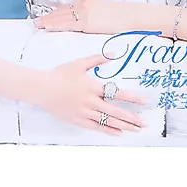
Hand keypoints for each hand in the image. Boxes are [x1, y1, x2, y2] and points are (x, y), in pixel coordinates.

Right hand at [26, 54, 148, 133]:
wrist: (42, 89)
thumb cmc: (60, 74)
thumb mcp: (79, 63)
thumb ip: (98, 59)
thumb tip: (114, 54)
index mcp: (92, 86)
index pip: (117, 93)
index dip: (132, 98)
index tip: (144, 100)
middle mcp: (90, 101)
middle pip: (115, 112)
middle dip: (132, 117)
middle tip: (144, 122)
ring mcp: (84, 113)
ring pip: (107, 122)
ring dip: (123, 125)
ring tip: (135, 129)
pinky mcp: (78, 120)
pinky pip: (96, 127)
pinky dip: (108, 130)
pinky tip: (118, 132)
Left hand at [33, 0, 135, 34]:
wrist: (132, 15)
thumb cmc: (122, 15)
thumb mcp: (104, 9)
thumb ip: (93, 13)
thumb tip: (87, 20)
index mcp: (87, 0)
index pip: (67, 7)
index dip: (55, 12)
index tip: (46, 16)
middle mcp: (83, 4)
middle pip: (61, 11)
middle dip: (48, 17)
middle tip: (36, 21)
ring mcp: (85, 12)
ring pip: (61, 17)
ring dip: (49, 21)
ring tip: (38, 25)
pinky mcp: (88, 21)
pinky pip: (68, 24)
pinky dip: (56, 25)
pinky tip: (48, 27)